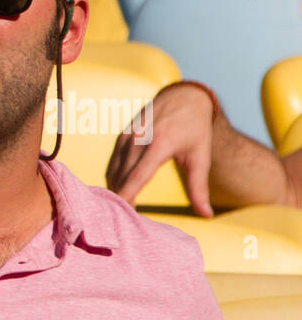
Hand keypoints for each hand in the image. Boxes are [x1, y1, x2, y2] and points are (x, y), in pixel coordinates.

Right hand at [106, 82, 215, 216]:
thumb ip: (199, 188)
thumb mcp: (200, 157)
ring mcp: (127, 137)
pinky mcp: (121, 136)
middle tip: (126, 221)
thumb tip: (206, 215)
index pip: (136, 178)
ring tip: (122, 210)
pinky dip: (115, 180)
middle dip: (121, 200)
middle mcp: (138, 140)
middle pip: (121, 179)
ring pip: (113, 173)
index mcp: (159, 145)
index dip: (127, 199)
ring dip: (116, 191)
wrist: (184, 97)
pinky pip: (112, 164)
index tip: (124, 218)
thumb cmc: (195, 129)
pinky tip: (121, 192)